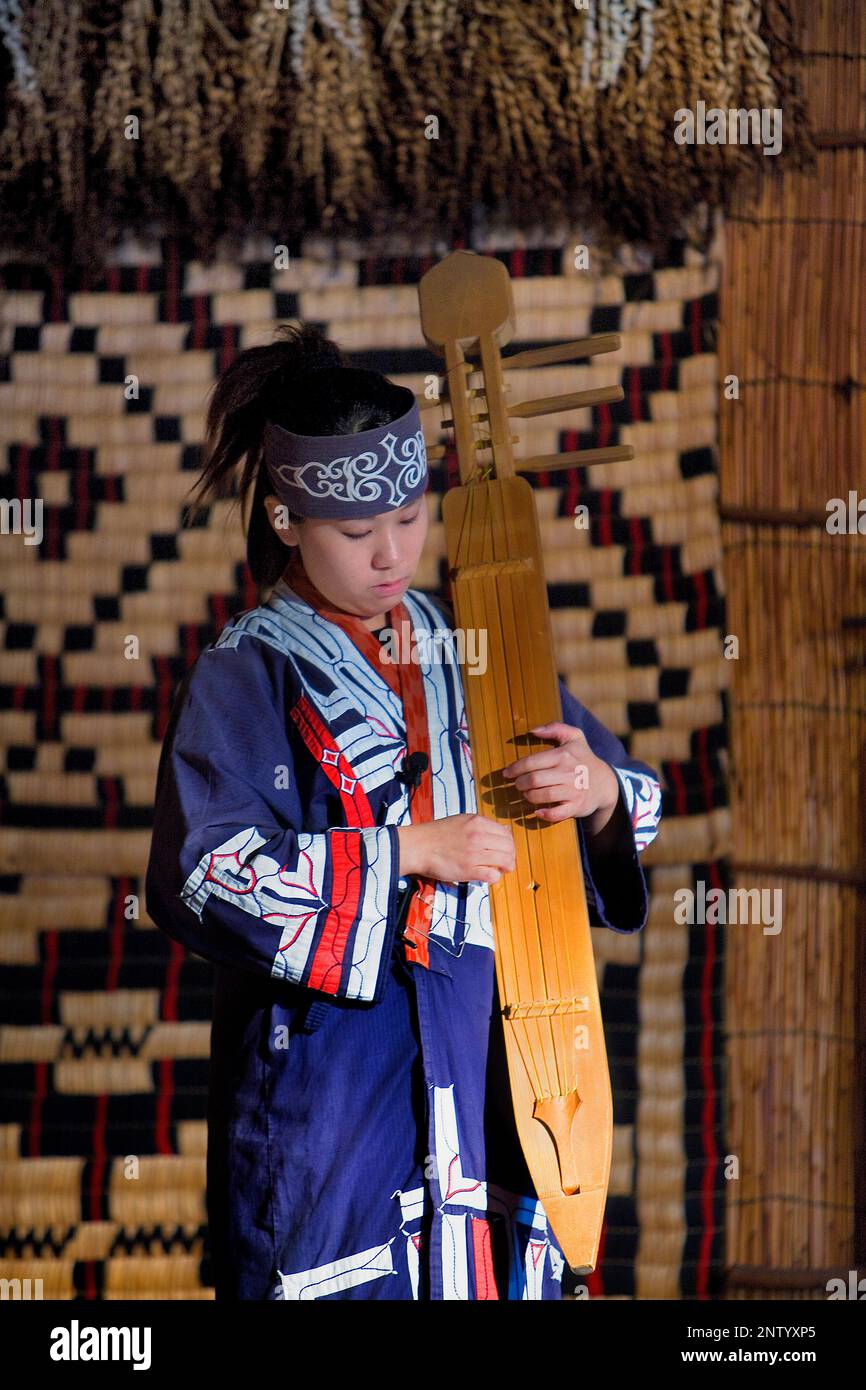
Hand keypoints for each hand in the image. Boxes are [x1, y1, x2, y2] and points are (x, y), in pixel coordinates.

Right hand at [397, 814, 515, 884]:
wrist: (418, 846)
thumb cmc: (436, 834)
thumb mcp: (462, 820)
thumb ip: (482, 825)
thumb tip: (504, 831)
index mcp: (477, 822)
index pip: (506, 833)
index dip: (509, 843)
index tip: (505, 850)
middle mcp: (479, 836)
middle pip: (509, 847)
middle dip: (510, 856)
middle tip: (504, 862)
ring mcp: (474, 853)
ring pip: (505, 861)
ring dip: (505, 867)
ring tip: (499, 870)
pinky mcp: (468, 869)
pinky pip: (492, 875)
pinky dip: (494, 877)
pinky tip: (488, 876)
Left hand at [501, 722, 619, 834]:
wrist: (605, 783)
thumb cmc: (583, 758)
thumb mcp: (574, 737)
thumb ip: (555, 728)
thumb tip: (533, 731)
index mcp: (564, 755)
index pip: (532, 762)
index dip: (515, 768)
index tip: (507, 773)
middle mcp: (568, 772)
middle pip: (534, 779)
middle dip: (520, 783)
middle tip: (517, 784)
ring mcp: (573, 791)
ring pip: (544, 795)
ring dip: (529, 796)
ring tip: (526, 794)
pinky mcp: (576, 806)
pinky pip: (558, 813)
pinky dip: (545, 814)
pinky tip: (537, 811)